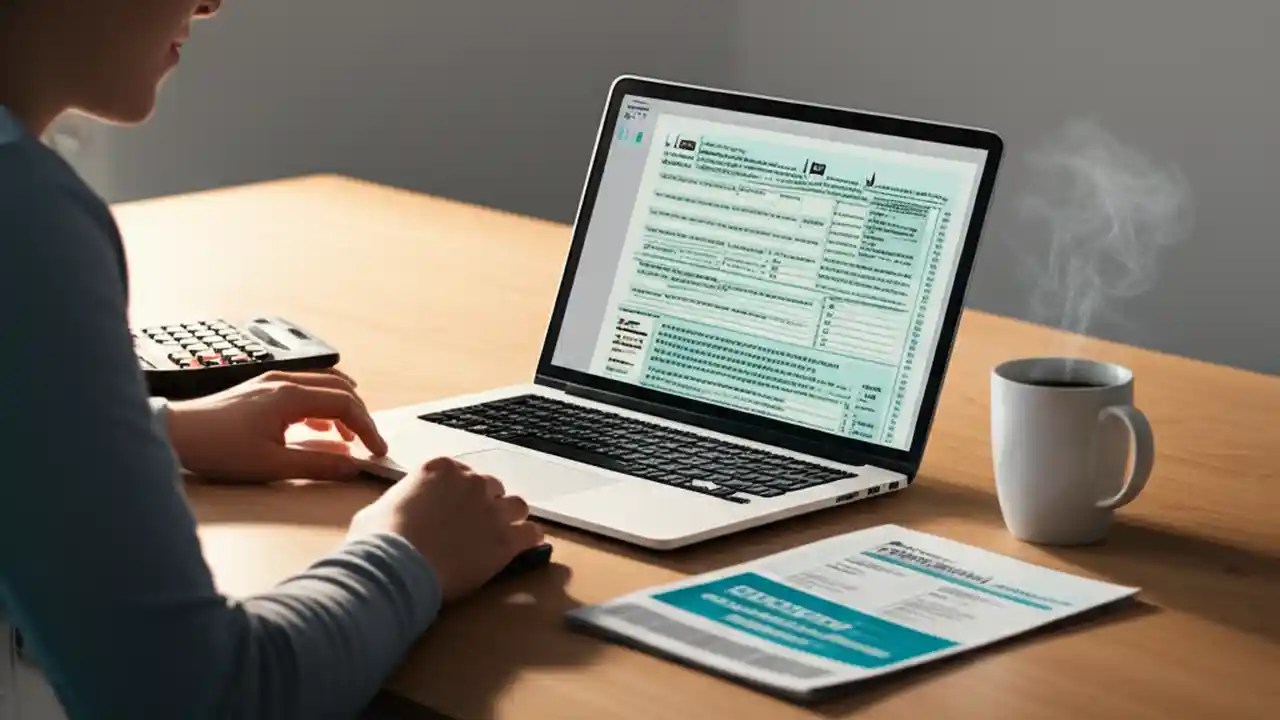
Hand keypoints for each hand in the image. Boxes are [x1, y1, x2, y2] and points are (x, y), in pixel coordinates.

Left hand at [165, 370, 387, 481]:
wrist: (175, 434)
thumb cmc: (218, 447)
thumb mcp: (272, 464)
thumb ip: (317, 464)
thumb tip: (352, 467)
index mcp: (290, 395)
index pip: (346, 403)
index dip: (367, 427)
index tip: (376, 449)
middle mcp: (284, 381)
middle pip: (339, 387)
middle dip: (360, 414)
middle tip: (369, 441)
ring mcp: (271, 382)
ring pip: (322, 384)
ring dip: (342, 406)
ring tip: (349, 435)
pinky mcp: (261, 389)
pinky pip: (304, 389)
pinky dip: (322, 405)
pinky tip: (319, 426)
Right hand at [348, 457, 542, 601]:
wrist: (397, 566)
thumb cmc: (378, 540)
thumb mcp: (377, 510)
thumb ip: (398, 503)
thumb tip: (396, 512)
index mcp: (440, 468)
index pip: (461, 473)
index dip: (459, 493)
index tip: (455, 508)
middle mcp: (471, 482)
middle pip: (491, 487)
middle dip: (484, 504)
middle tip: (474, 526)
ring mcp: (492, 509)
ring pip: (516, 505)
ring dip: (509, 518)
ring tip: (500, 535)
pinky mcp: (506, 539)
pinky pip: (531, 532)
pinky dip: (529, 539)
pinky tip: (524, 547)